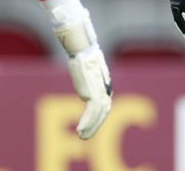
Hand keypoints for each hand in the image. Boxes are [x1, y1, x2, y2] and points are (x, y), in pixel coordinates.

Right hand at [53, 11, 111, 138]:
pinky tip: (79, 131)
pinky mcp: (93, 94)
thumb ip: (86, 71)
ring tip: (81, 137)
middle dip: (96, 125)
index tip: (90, 124)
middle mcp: (105, 88)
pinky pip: (92, 114)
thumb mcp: (86, 64)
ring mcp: (100, 92)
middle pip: (104, 111)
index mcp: (104, 83)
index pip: (105, 103)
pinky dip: (87, 124)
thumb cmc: (81, 51)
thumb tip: (80, 66)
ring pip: (99, 115)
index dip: (99, 116)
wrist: (81, 47)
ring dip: (91, 128)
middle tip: (85, 136)